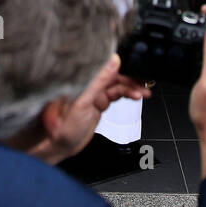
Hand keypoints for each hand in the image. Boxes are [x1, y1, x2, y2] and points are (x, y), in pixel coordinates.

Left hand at [32, 54, 149, 164]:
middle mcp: (88, 81)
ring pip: (118, 84)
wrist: (59, 146)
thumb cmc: (62, 126)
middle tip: (145, 81)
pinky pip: (117, 94)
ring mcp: (94, 92)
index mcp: (82, 77)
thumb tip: (113, 60)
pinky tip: (137, 95)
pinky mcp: (99, 102)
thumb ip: (99, 81)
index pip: (104, 62)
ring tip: (145, 91)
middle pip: (114, 74)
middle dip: (131, 77)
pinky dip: (128, 94)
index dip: (121, 62)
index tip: (136, 63)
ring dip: (133, 87)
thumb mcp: (83, 103)